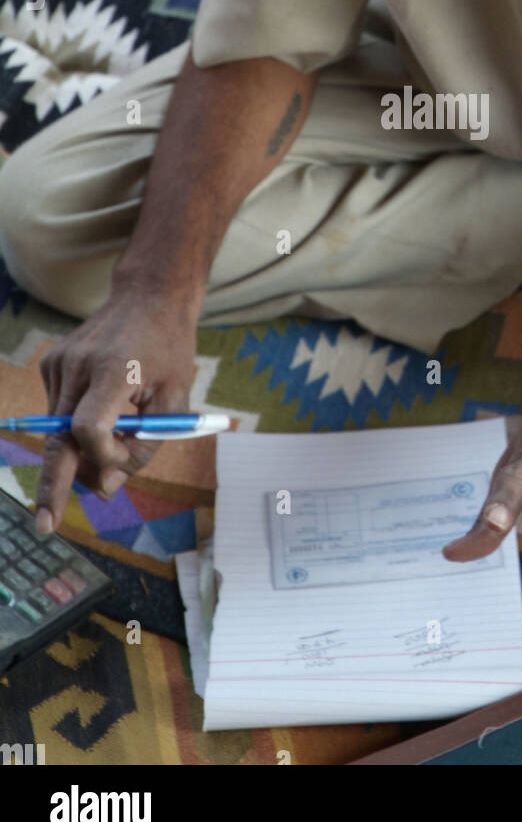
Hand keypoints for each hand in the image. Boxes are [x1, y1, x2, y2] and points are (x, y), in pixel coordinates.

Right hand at [35, 286, 197, 532]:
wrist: (149, 296)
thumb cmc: (168, 349)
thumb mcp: (175, 398)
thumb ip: (146, 446)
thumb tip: (107, 488)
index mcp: (115, 370)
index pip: (89, 428)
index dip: (104, 457)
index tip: (123, 465)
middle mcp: (78, 365)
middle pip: (59, 438)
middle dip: (54, 485)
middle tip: (46, 525)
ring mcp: (59, 363)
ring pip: (59, 430)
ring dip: (83, 449)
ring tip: (120, 435)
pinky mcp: (50, 363)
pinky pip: (59, 412)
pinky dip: (78, 425)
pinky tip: (107, 404)